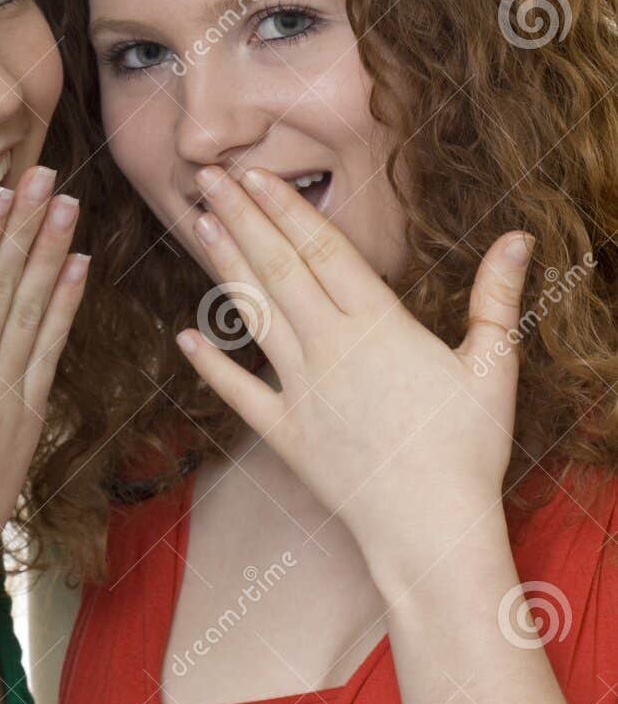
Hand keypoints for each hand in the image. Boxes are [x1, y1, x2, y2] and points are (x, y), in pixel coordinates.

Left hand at [175, 165, 534, 571]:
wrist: (430, 528)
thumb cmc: (469, 450)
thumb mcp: (492, 365)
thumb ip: (496, 297)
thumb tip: (518, 237)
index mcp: (379, 327)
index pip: (323, 251)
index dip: (286, 209)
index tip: (256, 175)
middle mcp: (330, 350)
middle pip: (279, 271)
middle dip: (242, 220)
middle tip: (208, 178)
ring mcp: (301, 392)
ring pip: (254, 317)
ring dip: (224, 269)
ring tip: (197, 225)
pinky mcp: (284, 434)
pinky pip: (238, 394)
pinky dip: (211, 366)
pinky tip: (185, 337)